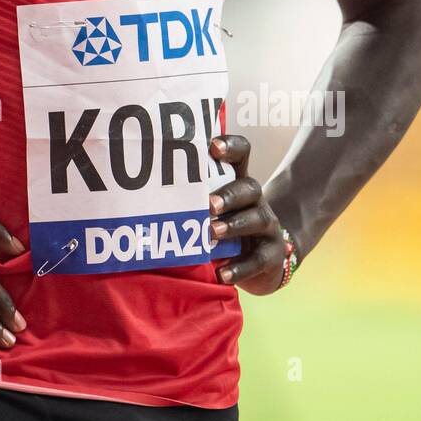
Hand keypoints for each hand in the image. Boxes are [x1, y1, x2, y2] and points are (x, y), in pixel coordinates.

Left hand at [208, 136, 286, 294]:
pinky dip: (239, 268)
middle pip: (249, 187)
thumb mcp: (215, 210)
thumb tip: (148, 195)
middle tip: (208, 205)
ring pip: (256, 219)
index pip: (242, 154)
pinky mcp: (273, 255)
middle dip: (228, 195)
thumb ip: (193, 199)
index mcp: (239, 183)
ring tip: (212, 234)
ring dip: (233, 226)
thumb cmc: (227, 228)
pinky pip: (258, 260)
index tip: (213, 147)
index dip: (231, 146)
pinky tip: (221, 274)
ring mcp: (268, 227)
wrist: (267, 261)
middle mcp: (256, 201)